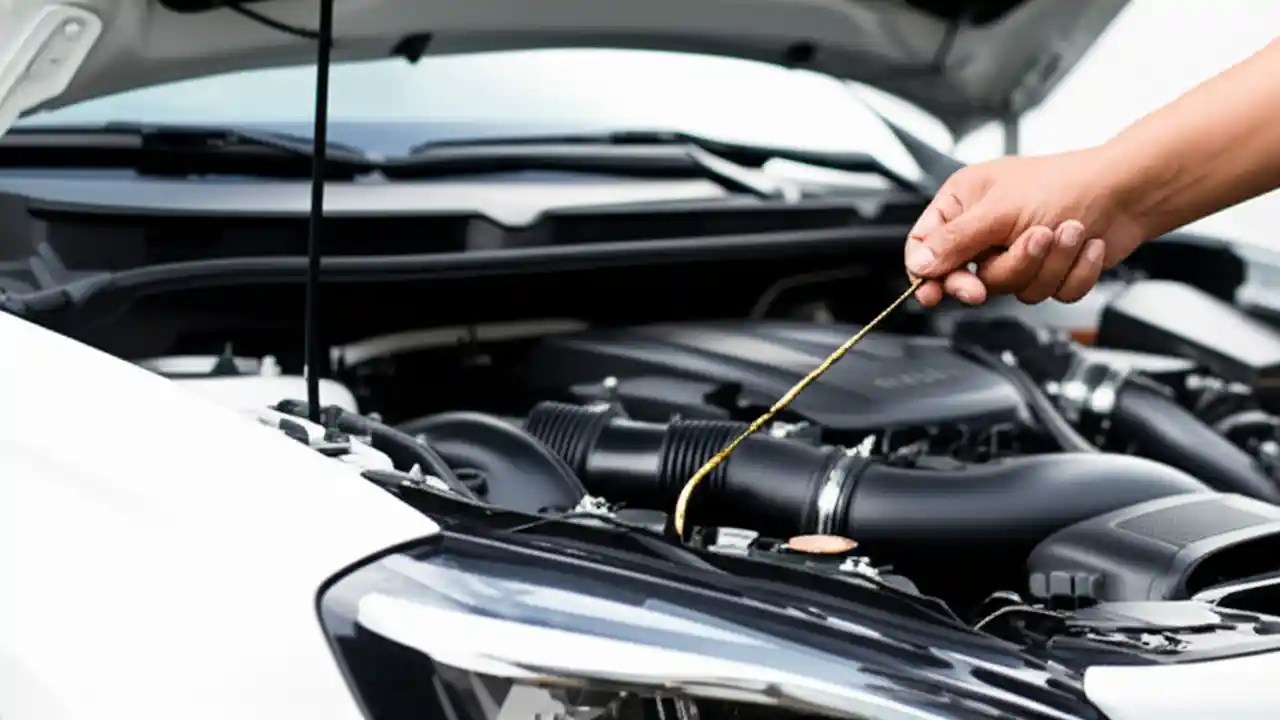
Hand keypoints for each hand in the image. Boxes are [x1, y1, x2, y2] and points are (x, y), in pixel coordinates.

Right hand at [903, 148, 1148, 306]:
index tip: (932, 293)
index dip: (925, 271)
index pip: (925, 244)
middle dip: (995, 273)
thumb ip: (955, 241)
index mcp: (965, 202)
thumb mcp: (999, 212)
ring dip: (1044, 266)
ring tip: (1066, 232)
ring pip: (1010, 287)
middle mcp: (987, 227)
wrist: (1130, 192)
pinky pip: (1047, 293)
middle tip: (984, 288)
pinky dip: (1070, 273)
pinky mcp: (1048, 270)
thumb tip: (919, 264)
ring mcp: (1017, 251)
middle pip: (967, 275)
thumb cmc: (1068, 185)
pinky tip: (1084, 245)